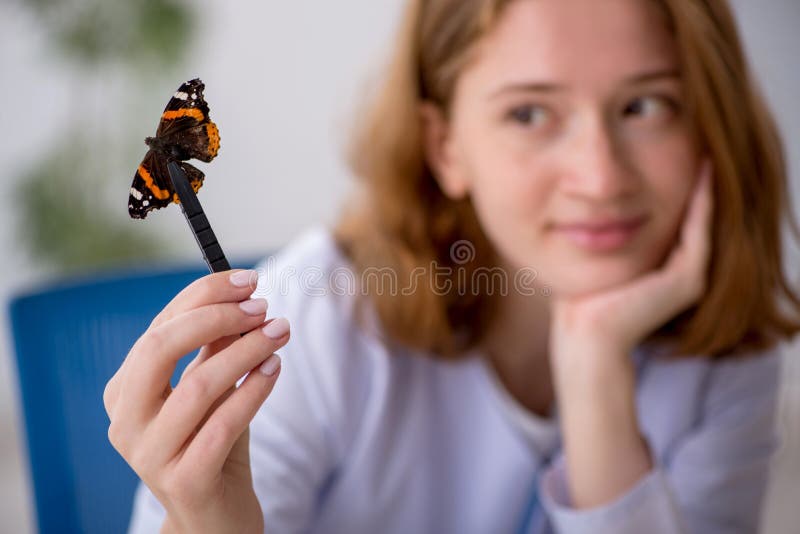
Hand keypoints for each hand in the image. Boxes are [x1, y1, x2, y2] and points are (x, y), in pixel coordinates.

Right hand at [103, 269, 289, 533]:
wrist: (216, 516)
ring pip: (197, 385)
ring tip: (280, 332)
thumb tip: (239, 297)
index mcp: (125, 391)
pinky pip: (223, 425)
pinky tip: (274, 367)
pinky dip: (253, 390)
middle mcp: (125, 421)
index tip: (248, 280)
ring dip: (245, 350)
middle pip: (160, 348)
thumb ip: (215, 349)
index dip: (203, 296)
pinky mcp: (183, 481)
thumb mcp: (213, 389)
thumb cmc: (214, 443)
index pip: (159, 327)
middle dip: (215, 317)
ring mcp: (149, 454)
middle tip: (262, 307)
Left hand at [551, 159, 713, 362]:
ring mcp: (689, 278)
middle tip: (699, 143)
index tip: (674, 154)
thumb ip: (596, 230)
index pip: (675, 219)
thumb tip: (581, 201)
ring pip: (702, 221)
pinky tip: (701, 175)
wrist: (582, 334)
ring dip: (704, 188)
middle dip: (693, 182)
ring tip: (705, 152)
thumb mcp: (590, 253)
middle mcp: (681, 272)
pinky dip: (702, 204)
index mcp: (661, 267)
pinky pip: (699, 232)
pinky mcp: (688, 281)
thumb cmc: (578, 299)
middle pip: (692, 218)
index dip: (677, 187)